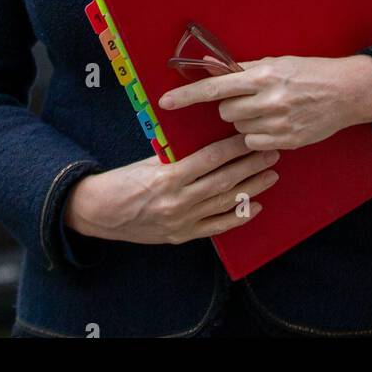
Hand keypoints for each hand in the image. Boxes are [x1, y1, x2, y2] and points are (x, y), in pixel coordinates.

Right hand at [64, 135, 280, 246]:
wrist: (100, 213)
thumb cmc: (122, 180)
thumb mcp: (147, 160)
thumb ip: (176, 152)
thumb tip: (204, 136)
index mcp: (167, 177)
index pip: (209, 159)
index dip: (234, 148)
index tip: (251, 136)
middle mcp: (178, 201)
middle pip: (223, 181)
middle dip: (250, 166)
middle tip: (272, 152)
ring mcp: (181, 221)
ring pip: (224, 203)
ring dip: (251, 188)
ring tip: (270, 175)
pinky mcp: (182, 235)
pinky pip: (216, 227)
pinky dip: (237, 218)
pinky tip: (255, 206)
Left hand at [158, 55, 363, 150]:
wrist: (345, 92)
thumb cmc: (308, 72)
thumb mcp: (275, 62)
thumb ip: (241, 68)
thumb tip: (208, 65)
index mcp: (262, 76)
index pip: (215, 87)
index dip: (187, 95)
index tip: (165, 102)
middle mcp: (268, 100)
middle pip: (225, 112)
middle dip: (230, 106)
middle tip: (250, 98)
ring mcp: (278, 123)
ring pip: (238, 128)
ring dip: (245, 121)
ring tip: (268, 109)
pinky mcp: (286, 141)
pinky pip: (254, 143)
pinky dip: (258, 135)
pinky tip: (276, 123)